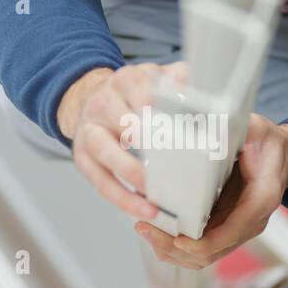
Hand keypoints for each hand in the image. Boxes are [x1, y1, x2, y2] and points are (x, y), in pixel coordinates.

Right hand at [70, 60, 189, 221]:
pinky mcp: (82, 158)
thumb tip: (205, 91)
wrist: (93, 101)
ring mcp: (89, 131)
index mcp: (125, 81)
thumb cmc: (132, 95)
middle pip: (121, 120)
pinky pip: (100, 181)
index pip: (140, 90)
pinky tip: (142, 209)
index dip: (156, 107)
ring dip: (130, 172)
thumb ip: (180, 80)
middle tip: (169, 159)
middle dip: (144, 140)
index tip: (174, 124)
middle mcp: (102, 103)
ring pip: (105, 151)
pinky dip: (121, 198)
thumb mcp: (157, 78)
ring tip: (154, 191)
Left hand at [135, 114, 287, 269]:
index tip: (179, 239)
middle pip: (212, 251)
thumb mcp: (256, 129)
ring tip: (145, 230)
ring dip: (172, 251)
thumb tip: (207, 125)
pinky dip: (177, 248)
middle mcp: (251, 221)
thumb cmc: (267, 144)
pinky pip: (201, 249)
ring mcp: (237, 229)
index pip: (234, 230)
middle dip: (176, 247)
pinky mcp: (225, 229)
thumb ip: (234, 130)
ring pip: (204, 256)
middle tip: (146, 228)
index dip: (205, 241)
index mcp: (262, 198)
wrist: (281, 157)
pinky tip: (156, 234)